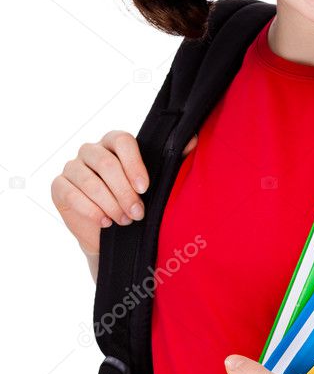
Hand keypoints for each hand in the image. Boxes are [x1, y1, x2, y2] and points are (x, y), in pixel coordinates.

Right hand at [51, 130, 197, 258]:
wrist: (112, 234)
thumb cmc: (135, 201)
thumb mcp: (156, 182)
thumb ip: (173, 159)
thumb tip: (194, 139)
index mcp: (114, 142)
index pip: (122, 141)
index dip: (134, 164)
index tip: (145, 188)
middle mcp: (91, 150)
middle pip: (106, 163)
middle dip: (124, 192)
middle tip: (138, 213)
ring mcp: (72, 167)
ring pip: (89, 181)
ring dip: (110, 204)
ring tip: (125, 220)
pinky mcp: (59, 186)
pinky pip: (71, 195)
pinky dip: (91, 211)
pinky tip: (105, 222)